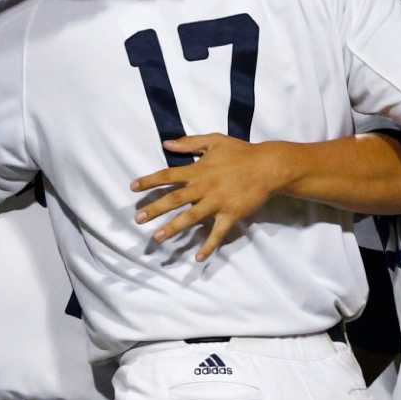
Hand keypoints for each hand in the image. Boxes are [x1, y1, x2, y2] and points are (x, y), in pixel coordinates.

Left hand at [131, 137, 287, 259]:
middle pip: (175, 199)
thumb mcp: (214, 140)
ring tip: (157, 238)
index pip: (168, 175)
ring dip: (173, 228)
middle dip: (155, 209)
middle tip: (137, 219)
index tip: (133, 188)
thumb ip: (189, 143)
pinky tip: (198, 259)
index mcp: (198, 170)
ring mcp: (217, 202)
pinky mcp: (231, 215)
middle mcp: (204, 187)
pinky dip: (208, 246)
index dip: (149, 181)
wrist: (268, 166)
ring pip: (191, 217)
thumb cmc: (241, 152)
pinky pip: (218, 233)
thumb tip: (165, 143)